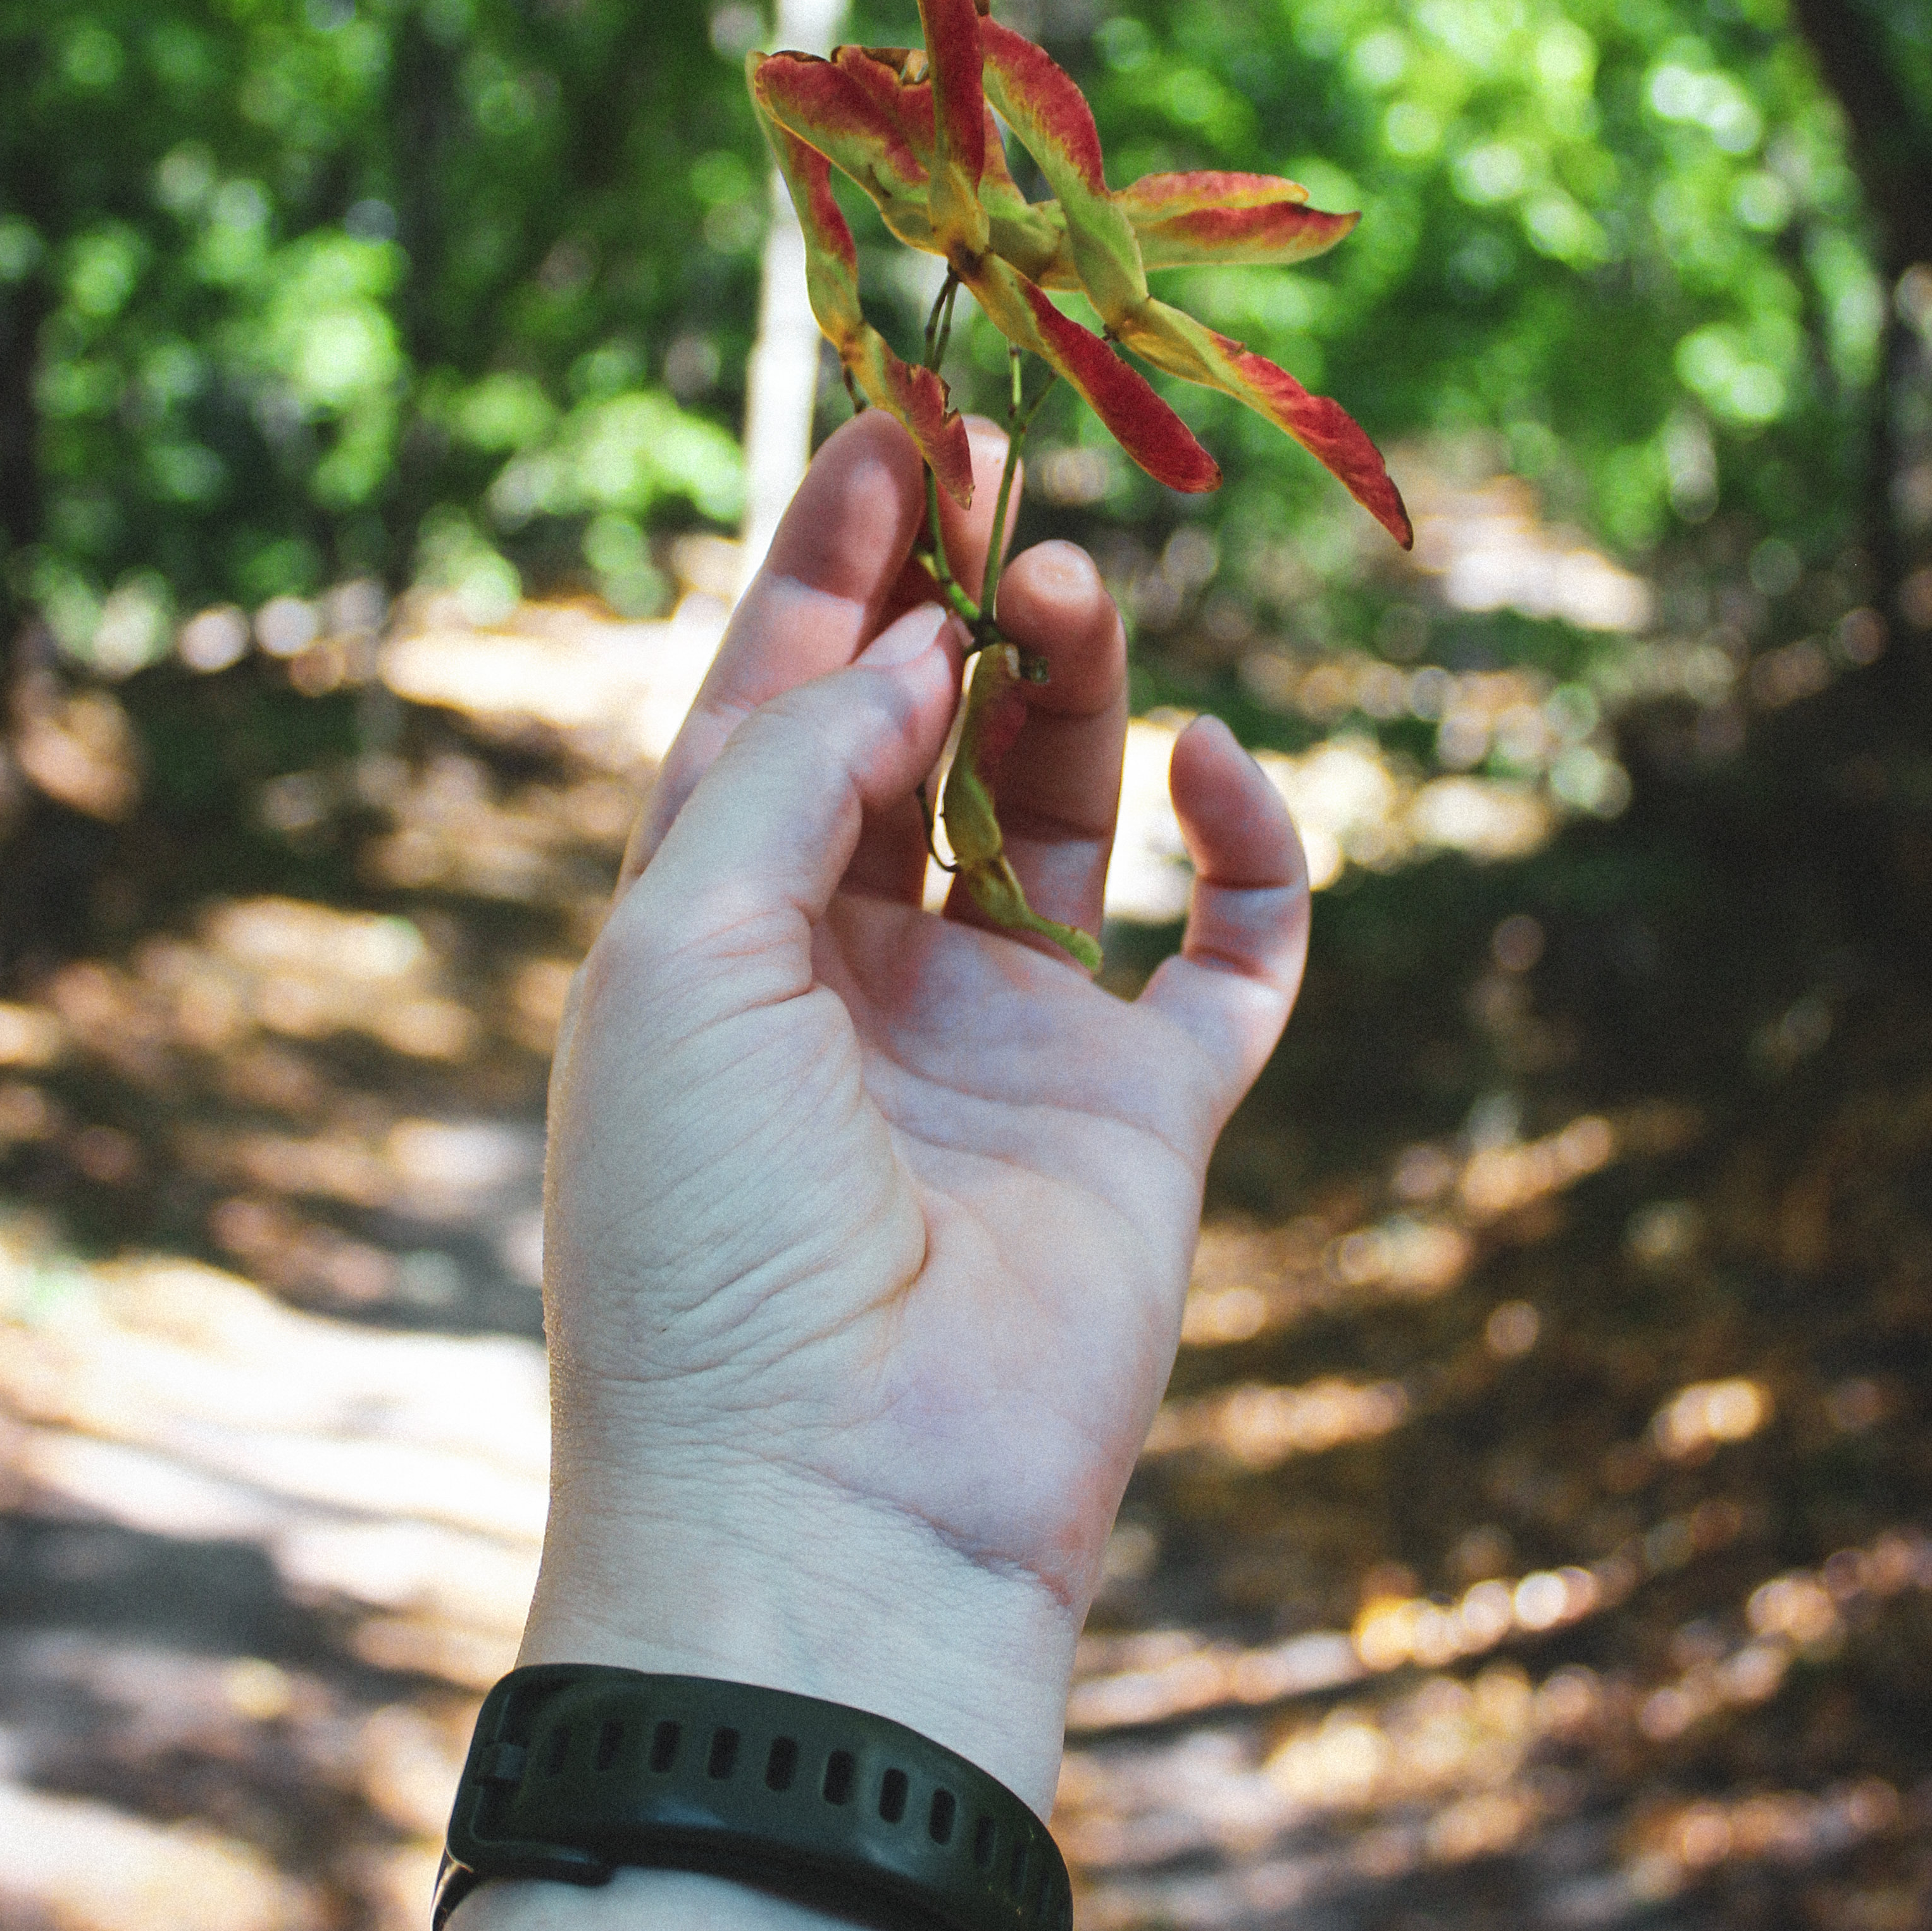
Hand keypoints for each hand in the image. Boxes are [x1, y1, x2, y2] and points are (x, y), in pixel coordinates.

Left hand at [526, 412, 1308, 1807]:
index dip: (830, 568)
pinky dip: (1250, 849)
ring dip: (1079, 689)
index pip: (779, 711)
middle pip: (925, 741)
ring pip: (1065, 812)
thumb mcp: (680, 958)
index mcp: (721, 942)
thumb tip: (913, 652)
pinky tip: (1216, 769)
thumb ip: (791, 774)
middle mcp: (865, 979)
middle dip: (960, 602)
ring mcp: (1010, 1043)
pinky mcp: (1144, 1117)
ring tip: (1071, 587)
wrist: (831, 1501)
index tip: (893, 429)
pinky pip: (1230, 952)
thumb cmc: (704, 1234)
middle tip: (1004, 487)